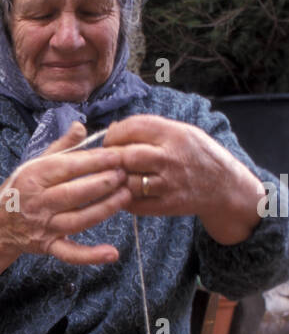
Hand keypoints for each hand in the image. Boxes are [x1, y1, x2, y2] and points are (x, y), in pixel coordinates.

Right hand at [0, 121, 131, 276]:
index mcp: (32, 177)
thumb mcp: (32, 164)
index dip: (94, 161)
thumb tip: (81, 127)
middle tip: (125, 174)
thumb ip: (60, 147)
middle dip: (103, 183)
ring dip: (105, 209)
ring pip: (78, 220)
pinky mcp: (48, 246)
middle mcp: (37, 203)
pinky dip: (91, 256)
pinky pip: (70, 254)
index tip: (116, 155)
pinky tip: (112, 253)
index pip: (66, 167)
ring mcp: (43, 227)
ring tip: (126, 195)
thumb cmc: (18, 190)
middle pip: (74, 194)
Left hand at [103, 114, 266, 243]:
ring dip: (117, 179)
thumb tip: (114, 128)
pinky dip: (125, 198)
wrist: (225, 186)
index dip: (114, 133)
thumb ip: (151, 128)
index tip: (111, 140)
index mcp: (175, 134)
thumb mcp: (183, 131)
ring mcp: (169, 184)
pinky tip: (126, 191)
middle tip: (109, 160)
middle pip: (126, 155)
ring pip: (128, 181)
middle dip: (111, 157)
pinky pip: (134, 204)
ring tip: (118, 176)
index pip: (133, 127)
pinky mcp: (167, 205)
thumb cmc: (198, 155)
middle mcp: (171, 158)